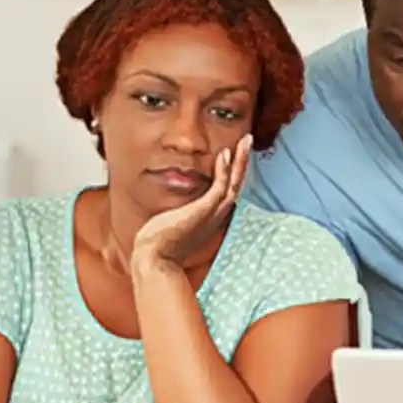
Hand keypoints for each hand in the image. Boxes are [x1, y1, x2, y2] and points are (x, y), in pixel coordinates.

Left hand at [132, 134, 251, 272]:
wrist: (155, 260)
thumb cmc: (159, 246)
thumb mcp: (172, 224)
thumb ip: (177, 213)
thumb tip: (169, 209)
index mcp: (211, 219)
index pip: (228, 191)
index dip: (233, 173)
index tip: (233, 156)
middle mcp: (216, 216)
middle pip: (237, 184)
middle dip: (243, 162)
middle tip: (247, 142)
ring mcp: (212, 214)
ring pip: (234, 183)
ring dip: (240, 161)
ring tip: (244, 142)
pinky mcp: (204, 211)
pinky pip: (220, 187)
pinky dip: (224, 170)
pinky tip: (224, 155)